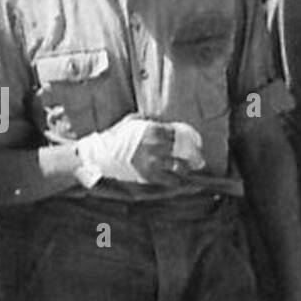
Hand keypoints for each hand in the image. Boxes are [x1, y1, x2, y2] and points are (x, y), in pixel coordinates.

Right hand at [77, 115, 204, 183]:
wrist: (100, 156)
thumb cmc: (115, 137)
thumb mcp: (131, 121)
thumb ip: (148, 120)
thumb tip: (161, 121)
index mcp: (153, 130)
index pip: (179, 133)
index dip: (190, 138)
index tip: (195, 142)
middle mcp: (155, 146)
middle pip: (183, 151)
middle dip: (194, 156)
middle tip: (200, 159)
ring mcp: (152, 163)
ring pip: (179, 168)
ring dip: (187, 169)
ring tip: (190, 170)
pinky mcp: (148, 176)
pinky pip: (168, 180)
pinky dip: (176, 181)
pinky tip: (180, 181)